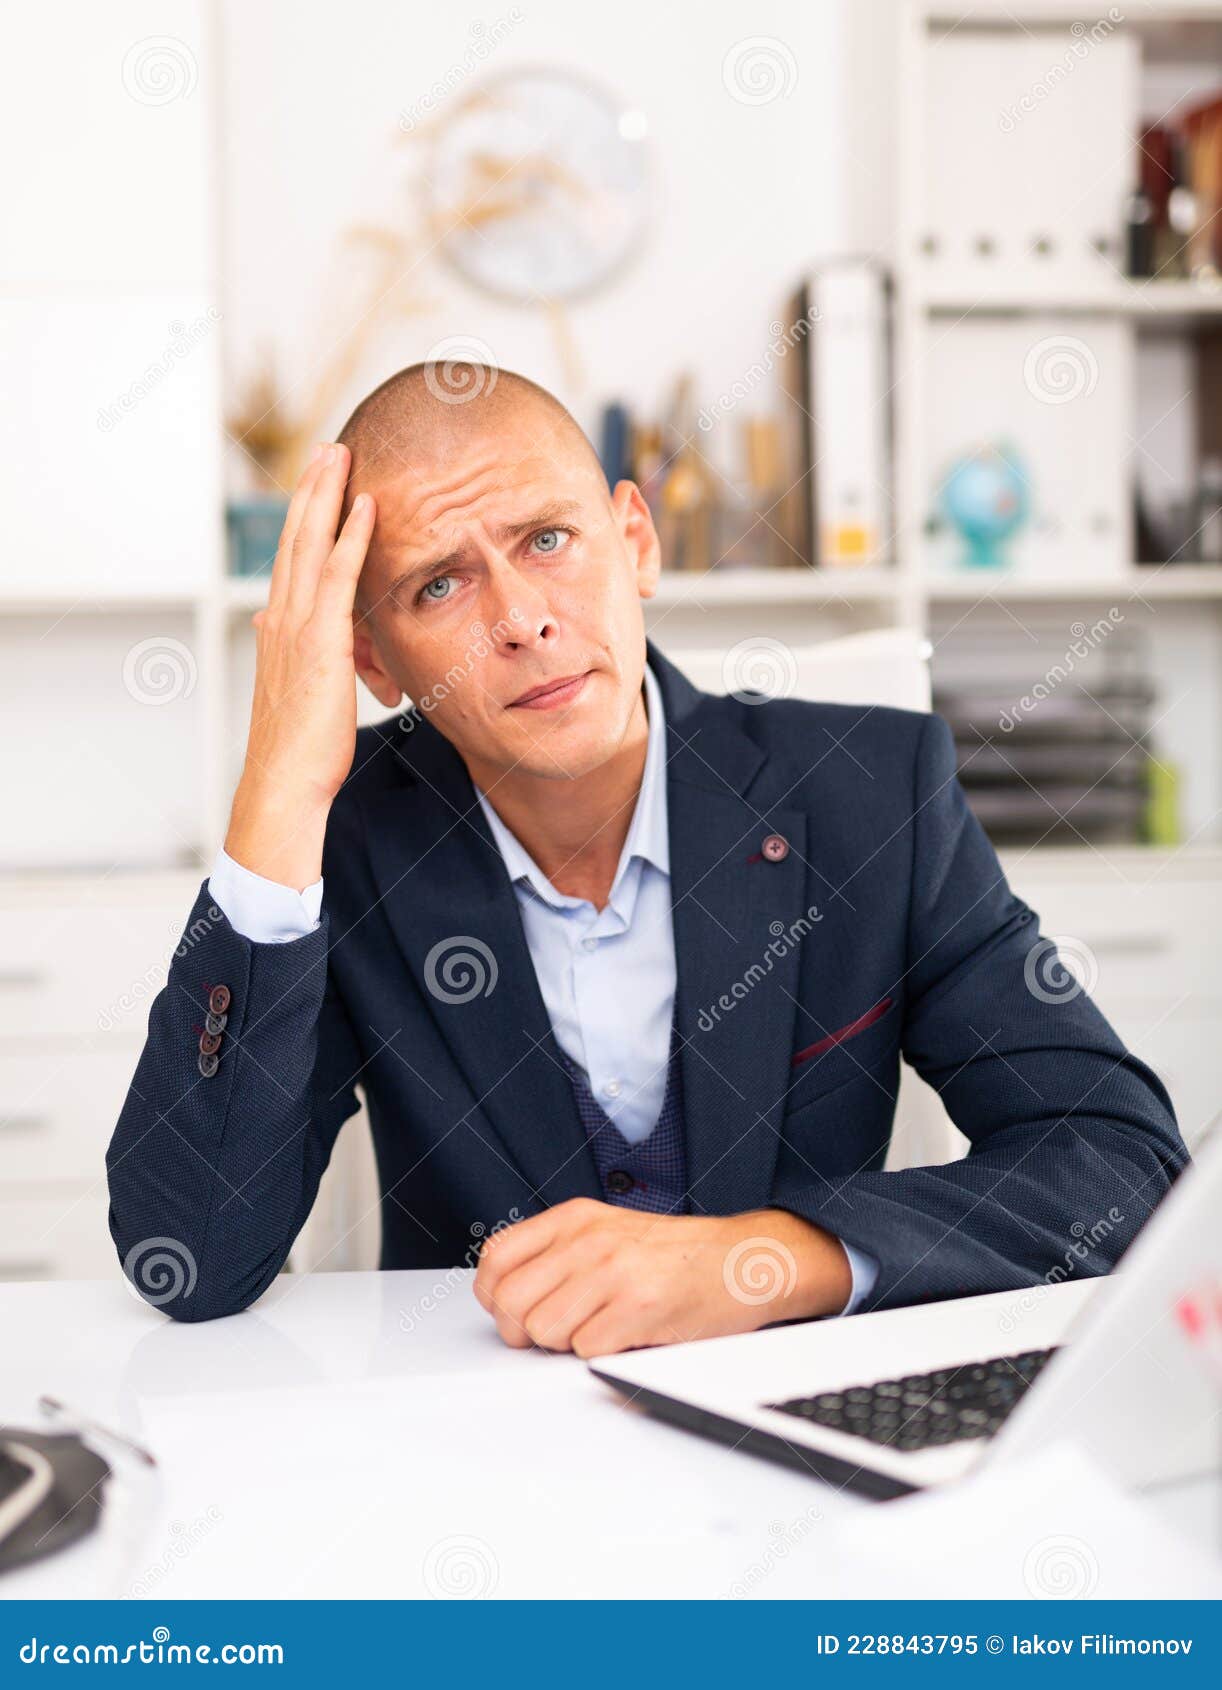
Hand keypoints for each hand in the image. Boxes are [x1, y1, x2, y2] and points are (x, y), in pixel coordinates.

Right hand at [225, 442, 379, 889]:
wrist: (286, 782)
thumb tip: (270, 621)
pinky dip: (349, 537)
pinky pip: (337, 575)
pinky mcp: (318, 641)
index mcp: (278, 628)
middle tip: (329, 447)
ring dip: (326, 495)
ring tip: (341, 454)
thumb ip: (289, 649)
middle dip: (311, 489)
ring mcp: (296, 626)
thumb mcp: (295, 688)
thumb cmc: (300, 749)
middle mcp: (281, 617)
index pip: (292, 559)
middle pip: (295, 538)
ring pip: (310, 544)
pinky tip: (365, 506)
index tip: (318, 481)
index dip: (304, 517)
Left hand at [472, 1199, 851, 1357]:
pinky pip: (586, 1349)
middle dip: (525, 1331)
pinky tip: (627, 1335)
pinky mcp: (640, 1305)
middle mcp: (589, 1239)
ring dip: (567, 1343)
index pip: (496, 1259)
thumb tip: (505, 1297)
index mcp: (575, 1218)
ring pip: (544, 1330)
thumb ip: (558, 1255)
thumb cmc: (679, 1255)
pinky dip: (602, 1354)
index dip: (495, 1297)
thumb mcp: (607, 1232)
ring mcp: (614, 1270)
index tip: (514, 1312)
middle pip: (511, 1302)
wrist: (744, 1260)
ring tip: (601, 1328)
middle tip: (555, 1333)